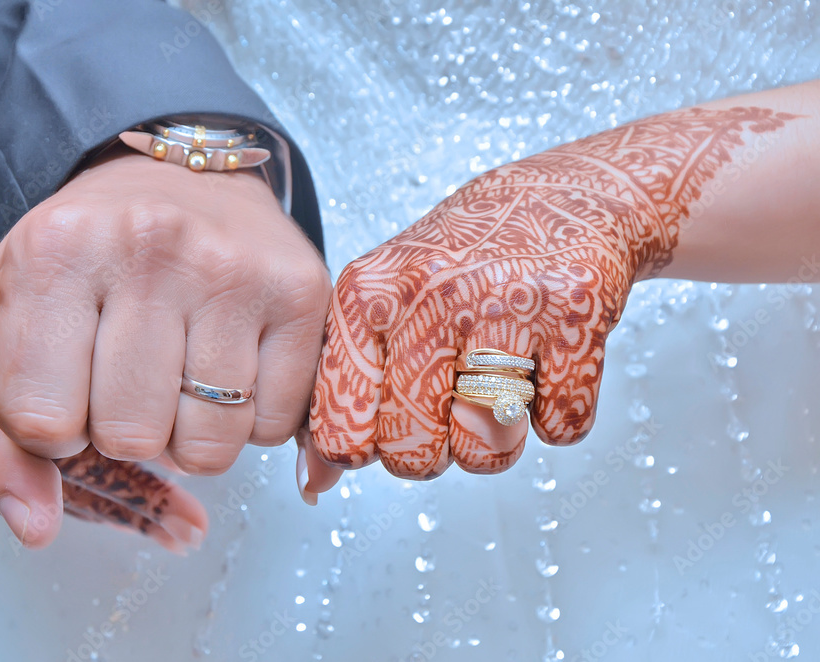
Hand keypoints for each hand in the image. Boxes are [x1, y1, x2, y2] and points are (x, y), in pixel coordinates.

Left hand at [0, 140, 335, 547]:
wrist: (176, 179)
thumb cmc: (81, 264)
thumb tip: (33, 528)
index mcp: (54, 254)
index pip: (42, 424)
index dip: (52, 427)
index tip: (68, 379)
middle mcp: (149, 248)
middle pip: (133, 439)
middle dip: (125, 428)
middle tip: (129, 370)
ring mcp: (234, 268)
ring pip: (210, 446)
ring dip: (190, 434)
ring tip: (181, 368)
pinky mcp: (300, 292)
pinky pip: (275, 427)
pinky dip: (250, 421)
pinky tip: (232, 364)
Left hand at [310, 104, 797, 478]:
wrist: (564, 198)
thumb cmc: (465, 259)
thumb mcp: (384, 300)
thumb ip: (345, 383)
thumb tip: (317, 479)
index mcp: (370, 294)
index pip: (343, 422)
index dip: (362, 447)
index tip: (381, 431)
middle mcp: (431, 296)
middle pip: (412, 452)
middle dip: (431, 451)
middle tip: (446, 408)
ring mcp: (505, 303)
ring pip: (485, 449)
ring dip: (496, 441)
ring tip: (496, 390)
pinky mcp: (574, 315)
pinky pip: (560, 425)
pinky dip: (559, 412)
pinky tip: (547, 364)